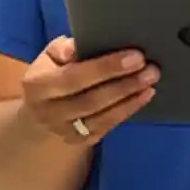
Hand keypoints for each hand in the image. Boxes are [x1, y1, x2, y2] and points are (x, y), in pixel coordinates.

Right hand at [21, 37, 158, 144]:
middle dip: (124, 85)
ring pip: (100, 118)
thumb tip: (75, 48)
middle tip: (151, 70)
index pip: (73, 77)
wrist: (39, 110)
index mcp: (37, 85)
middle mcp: (48, 112)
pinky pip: (106, 128)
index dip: (105, 68)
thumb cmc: (51, 72)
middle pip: (90, 101)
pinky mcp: (78, 141)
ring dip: (130, 100)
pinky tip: (143, 97)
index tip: (136, 56)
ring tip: (151, 83)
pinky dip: (127, 112)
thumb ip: (63, 48)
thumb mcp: (50, 55)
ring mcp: (63, 131)